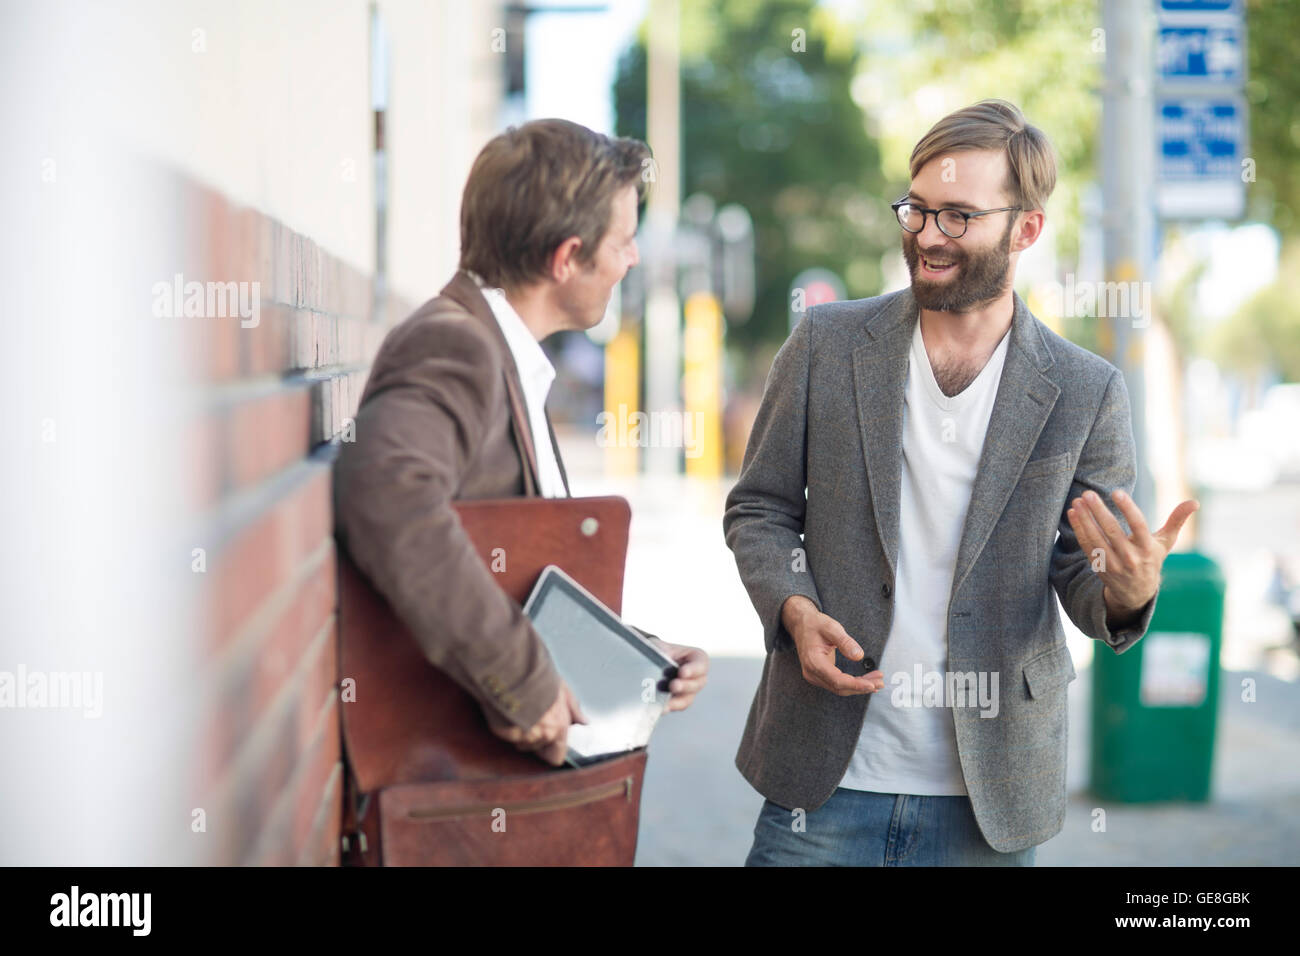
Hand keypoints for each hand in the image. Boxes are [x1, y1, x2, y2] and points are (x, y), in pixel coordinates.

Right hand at [487, 681, 586, 766]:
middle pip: (538, 748)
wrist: (517, 670)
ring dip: (521, 733)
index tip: (548, 742)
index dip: (552, 750)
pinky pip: (509, 737)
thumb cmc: (539, 677)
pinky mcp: (508, 732)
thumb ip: (573, 708)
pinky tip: (510, 712)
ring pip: (523, 744)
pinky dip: (508, 728)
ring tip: (520, 712)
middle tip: (532, 716)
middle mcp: (544, 733)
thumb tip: (583, 721)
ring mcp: (525, 734)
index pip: (557, 756)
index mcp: (560, 725)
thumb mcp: (562, 689)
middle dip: (535, 737)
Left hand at [644, 638, 708, 712]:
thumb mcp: (660, 647)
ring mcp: (687, 690)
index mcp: (695, 658)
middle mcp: (695, 676)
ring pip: (688, 698)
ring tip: (666, 703)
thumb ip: (661, 652)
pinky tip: (661, 708)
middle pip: (698, 684)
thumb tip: (659, 661)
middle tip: (673, 686)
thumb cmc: (658, 650)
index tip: (682, 672)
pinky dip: (669, 707)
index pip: (701, 663)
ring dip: (678, 701)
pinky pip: (676, 707)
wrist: (648, 661)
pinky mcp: (677, 701)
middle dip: (685, 686)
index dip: (694, 669)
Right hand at [781, 596, 883, 695]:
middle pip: (839, 687)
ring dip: (859, 686)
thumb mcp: (831, 627)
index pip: (836, 680)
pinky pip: (838, 684)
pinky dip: (853, 684)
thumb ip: (845, 642)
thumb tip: (859, 656)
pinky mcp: (820, 675)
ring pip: (840, 688)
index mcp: (813, 661)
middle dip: (861, 687)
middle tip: (880, 682)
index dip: (855, 685)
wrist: (802, 625)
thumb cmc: (815, 624)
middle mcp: (812, 673)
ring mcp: (815, 676)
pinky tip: (866, 681)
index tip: (871, 684)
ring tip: (877, 681)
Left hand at [1066, 489, 1198, 618]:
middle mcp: (1131, 557)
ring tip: (1077, 501)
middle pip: (1112, 532)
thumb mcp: (1165, 543)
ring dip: (1084, 519)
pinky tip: (1073, 514)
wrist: (1136, 592)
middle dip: (1099, 511)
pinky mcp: (1099, 567)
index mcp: (1148, 549)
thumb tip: (1195, 502)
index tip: (1117, 492)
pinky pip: (1087, 547)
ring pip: (1096, 539)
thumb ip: (1177, 521)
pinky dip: (1079, 530)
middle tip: (1088, 493)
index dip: (1128, 509)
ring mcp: (1113, 564)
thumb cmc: (1151, 559)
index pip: (1138, 526)